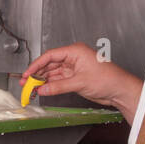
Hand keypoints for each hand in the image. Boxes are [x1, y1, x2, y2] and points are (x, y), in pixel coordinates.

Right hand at [22, 44, 143, 123]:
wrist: (118, 90)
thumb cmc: (108, 79)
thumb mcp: (79, 82)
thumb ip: (58, 86)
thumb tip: (42, 89)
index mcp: (75, 52)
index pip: (50, 56)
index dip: (36, 65)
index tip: (26, 74)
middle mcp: (73, 58)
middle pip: (49, 64)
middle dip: (36, 74)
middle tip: (25, 83)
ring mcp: (73, 68)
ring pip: (52, 73)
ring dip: (41, 81)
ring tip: (30, 88)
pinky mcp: (74, 78)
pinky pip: (57, 80)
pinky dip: (49, 85)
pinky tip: (41, 90)